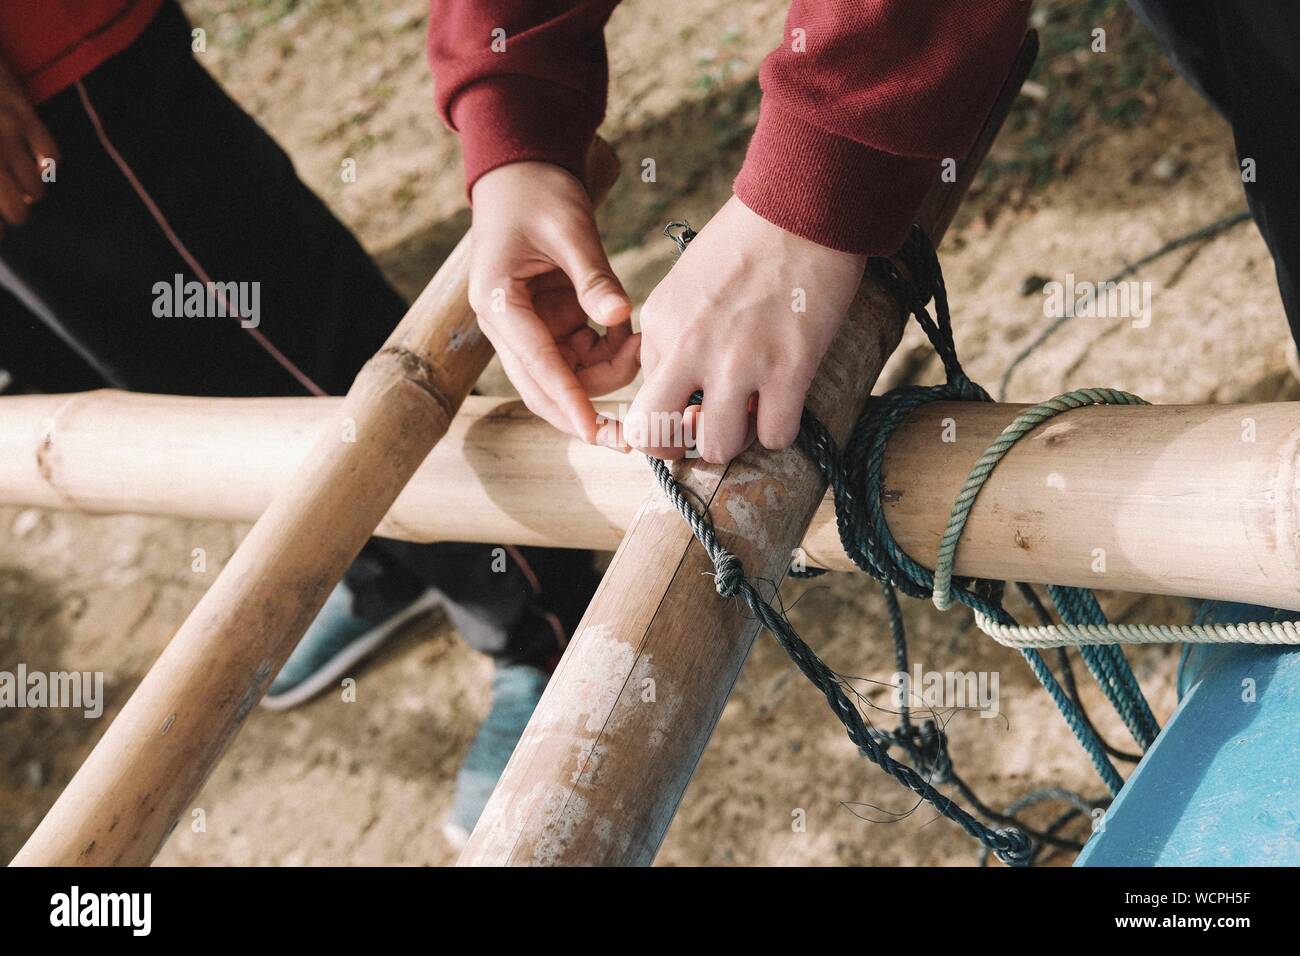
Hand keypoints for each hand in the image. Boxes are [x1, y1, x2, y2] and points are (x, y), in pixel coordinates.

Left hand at [0, 57, 58, 235]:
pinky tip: (33, 163)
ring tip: (19, 186)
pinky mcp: (26, 112)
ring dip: (28, 193)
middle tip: (8, 210)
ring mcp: (9, 131)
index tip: (0, 236)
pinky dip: (45, 166)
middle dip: (12, 216)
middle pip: (16, 210)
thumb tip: (1, 203)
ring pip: (36, 189)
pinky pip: (52, 156)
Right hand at [468, 161, 636, 445]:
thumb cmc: (538, 193)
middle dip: (583, 417)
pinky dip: (609, 353)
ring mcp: (529, 329)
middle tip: (627, 439)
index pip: (535, 363)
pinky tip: (627, 331)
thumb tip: (619, 316)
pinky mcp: (550, 326)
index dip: (566, 399)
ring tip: (638, 341)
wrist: (525, 173)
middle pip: (543, 390)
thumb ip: (593, 276)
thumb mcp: (571, 229)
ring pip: (568, 379)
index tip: (593, 429)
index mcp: (498, 303)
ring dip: (607, 374)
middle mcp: (507, 325)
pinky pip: (581, 358)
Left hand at [629, 195, 865, 462]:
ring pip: (718, 448)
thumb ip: (676, 335)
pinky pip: (776, 436)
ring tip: (755, 412)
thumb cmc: (749, 241)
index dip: (667, 415)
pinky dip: (781, 430)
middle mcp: (689, 348)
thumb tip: (684, 391)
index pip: (644, 400)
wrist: (804, 207)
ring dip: (738, 440)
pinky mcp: (788, 369)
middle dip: (681, 448)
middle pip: (657, 439)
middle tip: (708, 431)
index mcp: (660, 324)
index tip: (690, 408)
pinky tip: (786, 403)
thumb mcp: (686, 283)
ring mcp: (737, 362)